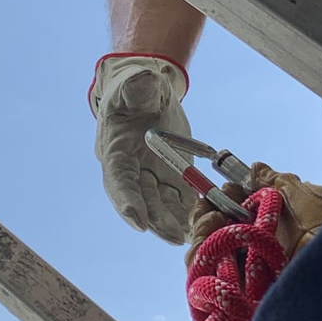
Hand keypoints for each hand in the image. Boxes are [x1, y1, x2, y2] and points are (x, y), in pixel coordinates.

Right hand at [89, 54, 196, 243]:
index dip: (127, 202)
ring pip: (162, 204)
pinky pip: (180, 197)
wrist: (147, 91)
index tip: (138, 222)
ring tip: (192, 238)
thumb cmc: (135, 87)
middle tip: (174, 237)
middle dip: (157, 220)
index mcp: (116, 150)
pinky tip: (205, 222)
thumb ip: (138, 87)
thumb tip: (144, 82)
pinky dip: (190, 210)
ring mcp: (151, 174)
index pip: (119, 181)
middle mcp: (132, 169)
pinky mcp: (171, 174)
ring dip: (174, 222)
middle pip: (142, 200)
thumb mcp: (135, 84)